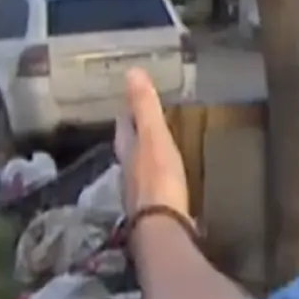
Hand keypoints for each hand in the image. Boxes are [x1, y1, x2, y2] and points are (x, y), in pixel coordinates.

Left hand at [115, 68, 189, 220]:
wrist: (164, 228)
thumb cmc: (158, 179)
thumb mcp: (154, 137)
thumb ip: (144, 107)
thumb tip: (131, 70)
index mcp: (127, 152)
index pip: (124, 125)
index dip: (128, 112)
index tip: (135, 98)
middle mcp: (128, 173)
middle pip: (130, 149)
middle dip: (137, 136)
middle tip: (149, 124)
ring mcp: (140, 195)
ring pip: (141, 170)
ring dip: (149, 159)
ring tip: (162, 150)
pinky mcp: (157, 213)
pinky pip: (158, 189)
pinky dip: (164, 181)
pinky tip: (173, 182)